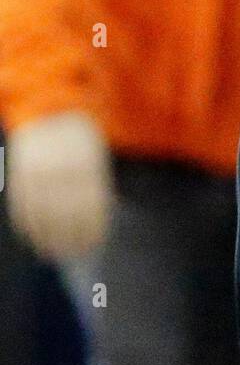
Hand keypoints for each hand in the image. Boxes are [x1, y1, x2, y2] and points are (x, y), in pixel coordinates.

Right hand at [6, 111, 112, 259]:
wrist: (49, 109)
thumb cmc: (78, 139)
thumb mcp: (94, 155)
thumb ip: (94, 186)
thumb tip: (94, 226)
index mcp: (86, 163)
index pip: (90, 205)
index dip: (90, 230)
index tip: (91, 247)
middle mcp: (61, 168)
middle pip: (65, 214)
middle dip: (69, 239)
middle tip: (72, 255)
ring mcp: (37, 170)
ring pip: (41, 213)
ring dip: (46, 238)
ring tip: (51, 254)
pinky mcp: (19, 172)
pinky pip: (21, 205)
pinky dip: (26, 225)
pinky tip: (32, 238)